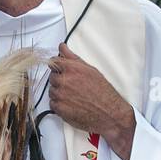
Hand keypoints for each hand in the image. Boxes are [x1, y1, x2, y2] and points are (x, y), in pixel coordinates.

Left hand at [47, 43, 135, 159]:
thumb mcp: (90, 70)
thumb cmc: (102, 91)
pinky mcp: (59, 108)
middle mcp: (64, 81)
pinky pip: (52, 103)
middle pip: (52, 77)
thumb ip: (72, 58)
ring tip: (74, 96)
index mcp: (72, 68)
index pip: (53, 62)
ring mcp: (60, 95)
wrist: (108, 112)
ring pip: (51, 91)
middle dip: (60, 81)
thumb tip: (62, 47)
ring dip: (59, 93)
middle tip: (73, 87)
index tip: (62, 71)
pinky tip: (71, 104)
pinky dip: (59, 105)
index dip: (58, 67)